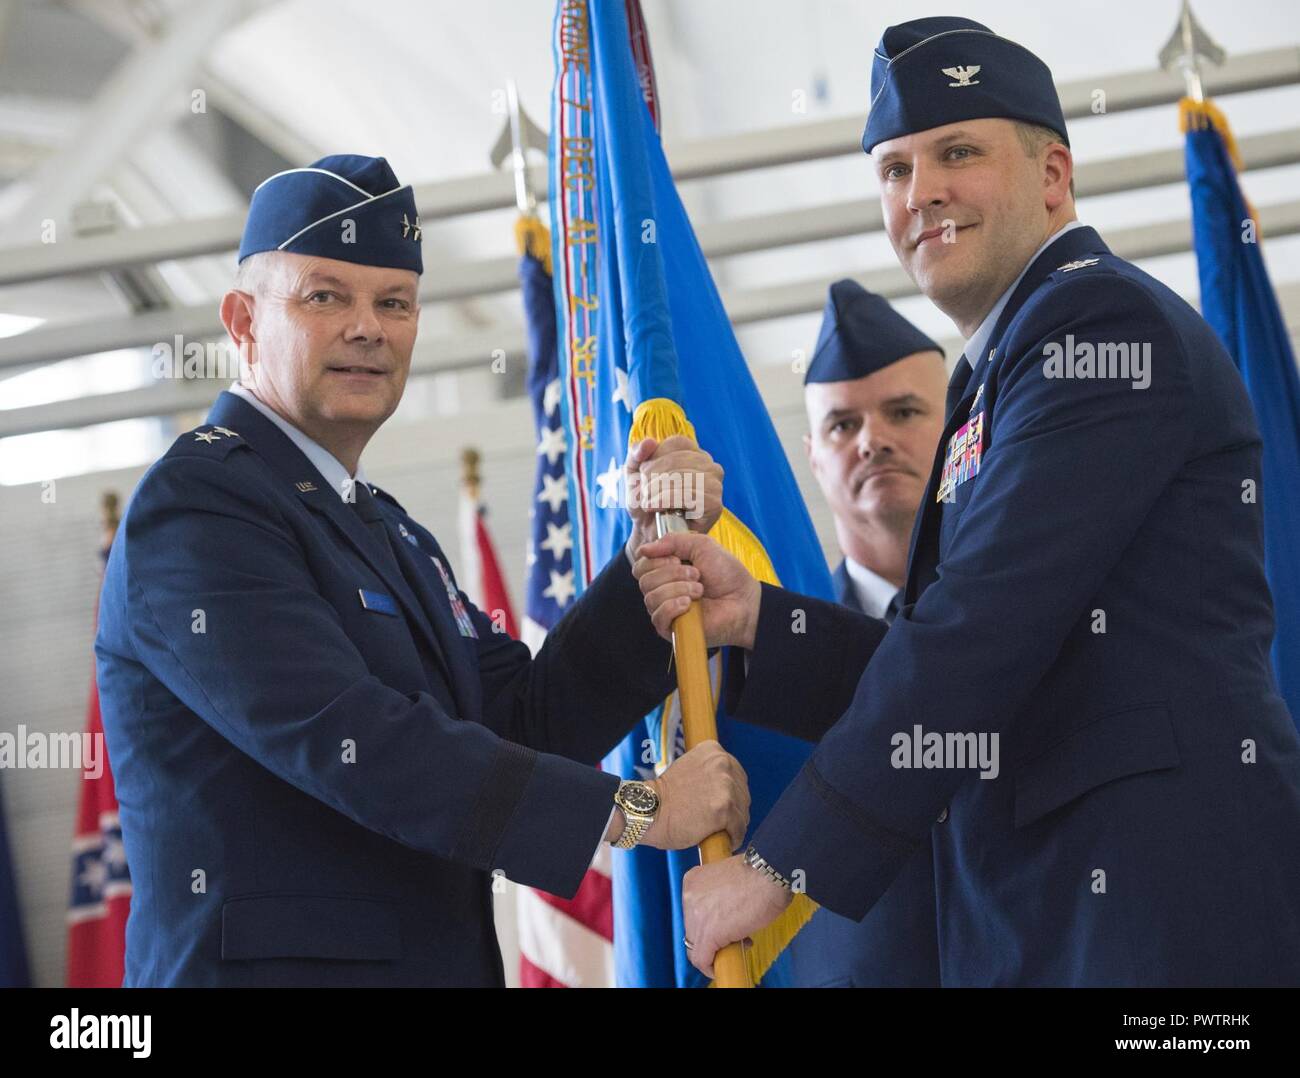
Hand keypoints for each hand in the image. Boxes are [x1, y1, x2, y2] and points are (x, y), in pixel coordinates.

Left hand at [623, 436, 723, 561]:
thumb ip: (636, 454)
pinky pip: (689, 495)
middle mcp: (710, 465)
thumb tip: (649, 442)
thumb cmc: (646, 501)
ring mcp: (715, 485)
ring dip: (657, 490)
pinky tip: (655, 507)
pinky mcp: (715, 505)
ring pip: (683, 477)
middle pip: (678, 460)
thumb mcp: (634, 473)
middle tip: (643, 493)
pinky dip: (666, 500)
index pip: (676, 443)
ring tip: (647, 502)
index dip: (654, 459)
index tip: (642, 475)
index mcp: (694, 453)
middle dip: (653, 477)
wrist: (649, 534)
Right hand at [633, 531, 760, 647]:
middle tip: (696, 574)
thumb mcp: (701, 546)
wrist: (743, 600)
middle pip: (644, 580)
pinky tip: (689, 604)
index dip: (655, 560)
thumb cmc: (726, 574)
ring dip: (678, 589)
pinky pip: (658, 616)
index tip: (678, 559)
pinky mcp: (671, 628)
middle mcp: (661, 589)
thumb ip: (673, 541)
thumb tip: (644, 549)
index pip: (641, 565)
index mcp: (665, 570)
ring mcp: (665, 609)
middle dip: (672, 573)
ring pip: (651, 597)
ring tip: (700, 590)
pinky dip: (672, 606)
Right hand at [637, 740, 749, 851]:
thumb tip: (728, 790)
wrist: (648, 810)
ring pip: (743, 812)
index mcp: (714, 751)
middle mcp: (723, 763)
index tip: (723, 804)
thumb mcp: (689, 769)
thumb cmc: (665, 796)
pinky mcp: (724, 809)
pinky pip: (739, 828)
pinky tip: (723, 840)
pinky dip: (734, 837)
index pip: (736, 775)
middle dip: (734, 809)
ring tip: (719, 831)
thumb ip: (710, 773)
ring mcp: (725, 786)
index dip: (731, 793)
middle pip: (742, 793)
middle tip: (720, 821)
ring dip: (734, 824)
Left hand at [682, 854, 792, 978]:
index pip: (693, 911)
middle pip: (693, 928)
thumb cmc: (758, 873)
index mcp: (693, 881)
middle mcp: (689, 896)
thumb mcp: (727, 877)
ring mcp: (696, 916)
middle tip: (735, 936)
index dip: (709, 921)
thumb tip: (722, 916)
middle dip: (713, 935)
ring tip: (738, 943)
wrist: (769, 874)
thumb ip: (718, 895)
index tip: (725, 924)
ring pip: (695, 946)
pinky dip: (710, 966)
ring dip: (715, 950)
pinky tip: (722, 965)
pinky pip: (702, 959)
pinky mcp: (708, 934)